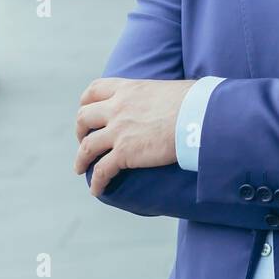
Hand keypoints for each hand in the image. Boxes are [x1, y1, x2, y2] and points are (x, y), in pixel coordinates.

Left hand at [73, 77, 194, 196]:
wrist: (199, 116)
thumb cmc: (195, 101)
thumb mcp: (169, 89)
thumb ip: (158, 96)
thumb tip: (174, 102)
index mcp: (129, 89)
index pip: (95, 90)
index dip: (87, 102)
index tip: (89, 111)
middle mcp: (118, 108)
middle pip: (84, 117)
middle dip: (81, 130)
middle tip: (85, 140)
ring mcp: (118, 130)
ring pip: (87, 147)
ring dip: (81, 159)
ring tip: (80, 168)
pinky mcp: (124, 153)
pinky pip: (101, 170)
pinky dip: (97, 182)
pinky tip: (97, 190)